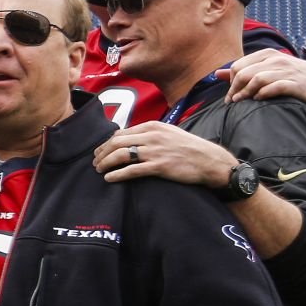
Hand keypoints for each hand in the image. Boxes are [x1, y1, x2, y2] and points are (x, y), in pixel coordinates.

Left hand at [93, 122, 239, 186]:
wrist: (210, 160)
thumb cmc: (189, 148)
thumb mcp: (169, 133)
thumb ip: (150, 134)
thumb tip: (129, 139)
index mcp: (152, 126)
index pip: (120, 133)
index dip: (106, 144)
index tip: (100, 151)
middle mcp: (152, 136)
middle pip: (116, 143)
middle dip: (101, 153)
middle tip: (95, 162)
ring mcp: (155, 151)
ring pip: (120, 155)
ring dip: (105, 163)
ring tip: (99, 170)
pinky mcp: (159, 167)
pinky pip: (131, 170)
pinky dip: (116, 175)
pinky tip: (109, 179)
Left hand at [222, 50, 305, 111]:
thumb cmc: (294, 78)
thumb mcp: (269, 70)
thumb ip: (244, 71)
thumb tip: (217, 74)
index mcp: (268, 55)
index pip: (238, 65)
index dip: (230, 81)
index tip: (230, 94)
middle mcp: (276, 60)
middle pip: (244, 72)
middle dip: (233, 88)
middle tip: (232, 101)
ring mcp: (286, 71)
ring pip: (256, 79)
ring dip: (245, 92)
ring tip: (240, 102)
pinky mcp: (295, 84)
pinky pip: (274, 87)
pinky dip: (262, 94)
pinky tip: (258, 100)